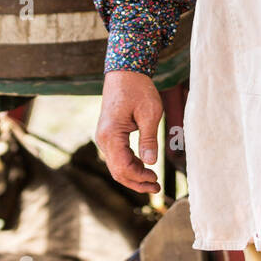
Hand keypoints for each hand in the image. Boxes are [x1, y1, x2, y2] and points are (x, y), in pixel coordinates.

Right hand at [95, 70, 162, 194]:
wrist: (125, 72)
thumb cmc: (138, 89)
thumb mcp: (150, 113)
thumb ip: (149, 139)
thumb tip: (151, 163)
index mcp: (111, 135)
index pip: (123, 167)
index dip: (139, 177)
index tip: (156, 180)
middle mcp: (104, 139)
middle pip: (117, 171)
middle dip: (136, 182)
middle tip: (156, 188)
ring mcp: (105, 137)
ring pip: (116, 166)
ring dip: (133, 175)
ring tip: (153, 181)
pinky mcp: (109, 135)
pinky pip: (117, 156)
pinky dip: (130, 165)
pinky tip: (145, 166)